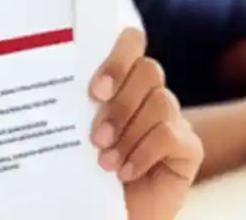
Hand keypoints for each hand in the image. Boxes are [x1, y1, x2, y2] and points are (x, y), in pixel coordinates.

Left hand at [90, 28, 203, 219]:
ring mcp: (173, 119)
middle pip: (149, 70)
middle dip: (121, 103)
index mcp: (122, 82)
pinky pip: (171, 134)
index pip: (132, 42)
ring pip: (161, 102)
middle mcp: (151, 95)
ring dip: (129, 132)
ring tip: (105, 162)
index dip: (118, 58)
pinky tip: (126, 172)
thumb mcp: (76, 135)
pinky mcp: (188, 147)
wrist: (112, 213)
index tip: (94, 91)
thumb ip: (77, 108)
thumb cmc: (88, 173)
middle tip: (97, 136)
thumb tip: (57, 87)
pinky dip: (144, 152)